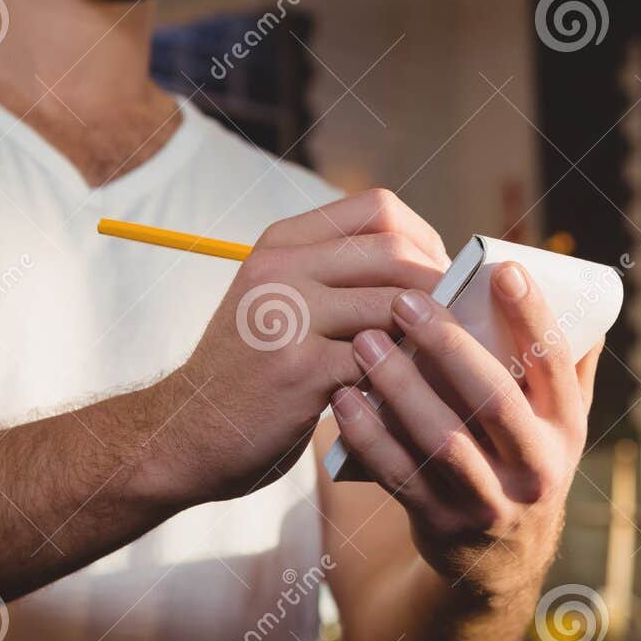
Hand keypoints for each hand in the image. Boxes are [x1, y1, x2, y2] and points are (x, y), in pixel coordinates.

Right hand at [153, 190, 449, 504]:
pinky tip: (415, 390)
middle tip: (456, 320)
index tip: (439, 273)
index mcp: (281, 242)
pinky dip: (407, 374)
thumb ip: (335, 275)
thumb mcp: (277, 299)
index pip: (377, 207)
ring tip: (444, 356)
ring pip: (395, 304)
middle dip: (440, 286)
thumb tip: (430, 267)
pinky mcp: (300, 370)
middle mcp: (281, 268)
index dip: (424, 237)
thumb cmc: (250, 370)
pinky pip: (381, 360)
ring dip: (431, 332)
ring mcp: (288, 317)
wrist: (184, 433)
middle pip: (394, 252)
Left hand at [329, 262, 598, 599]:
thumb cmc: (520, 459)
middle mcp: (536, 467)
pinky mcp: (442, 524)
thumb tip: (574, 288)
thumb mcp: (556, 422)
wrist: (499, 562)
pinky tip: (342, 398)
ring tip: (364, 342)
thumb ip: (565, 364)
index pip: (555, 363)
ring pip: (442, 440)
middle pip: (493, 400)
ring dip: (399, 388)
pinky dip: (368, 436)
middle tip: (405, 301)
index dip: (533, 316)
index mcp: (565, 427)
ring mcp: (489, 501)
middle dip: (447, 347)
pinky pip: (399, 475)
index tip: (504, 268)